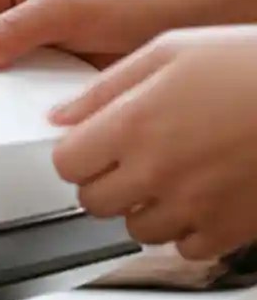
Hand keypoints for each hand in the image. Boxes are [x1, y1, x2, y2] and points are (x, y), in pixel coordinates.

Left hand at [49, 26, 256, 259]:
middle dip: (105, 182)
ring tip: (171, 176)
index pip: (65, 163)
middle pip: (93, 202)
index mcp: (133, 123)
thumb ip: (106, 88)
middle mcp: (156, 170)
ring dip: (145, 208)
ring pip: (136, 229)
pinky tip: (202, 198)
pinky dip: (189, 230)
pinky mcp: (230, 229)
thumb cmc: (252, 64)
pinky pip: (186, 249)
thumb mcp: (170, 50)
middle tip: (130, 161)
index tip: (92, 146)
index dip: (77, 153)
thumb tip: (61, 115)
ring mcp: (193, 205)